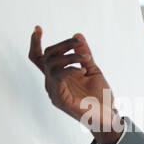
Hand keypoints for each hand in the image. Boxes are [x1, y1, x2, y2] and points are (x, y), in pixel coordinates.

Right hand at [27, 27, 121, 143]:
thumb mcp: (92, 69)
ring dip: (69, 56)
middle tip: (77, 42)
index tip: (37, 28)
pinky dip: (69, 69)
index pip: (40, 57)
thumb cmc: (100, 96)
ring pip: (51, 64)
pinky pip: (57, 77)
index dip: (35, 42)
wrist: (108, 116)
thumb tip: (78, 35)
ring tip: (86, 59)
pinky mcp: (59, 98)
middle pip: (46, 56)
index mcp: (58, 75)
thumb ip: (84, 54)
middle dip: (63, 45)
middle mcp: (52, 82)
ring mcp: (54, 90)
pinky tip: (82, 70)